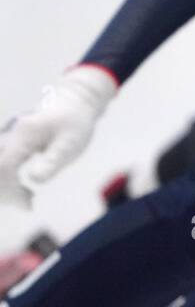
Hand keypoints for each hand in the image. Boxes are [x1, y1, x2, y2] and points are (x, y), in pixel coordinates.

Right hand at [0, 66, 117, 208]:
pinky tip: (25, 192)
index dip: (10, 188)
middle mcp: (9, 136)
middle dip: (3, 191)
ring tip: (28, 200)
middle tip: (28, 204)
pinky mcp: (8, 145)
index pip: (4, 166)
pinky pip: (0, 165)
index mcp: (24, 134)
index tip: (28, 203)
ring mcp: (6, 139)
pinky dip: (6, 182)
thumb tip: (34, 179)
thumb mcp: (71, 143)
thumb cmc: (75, 123)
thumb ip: (53, 160)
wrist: (73, 103)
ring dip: (4, 188)